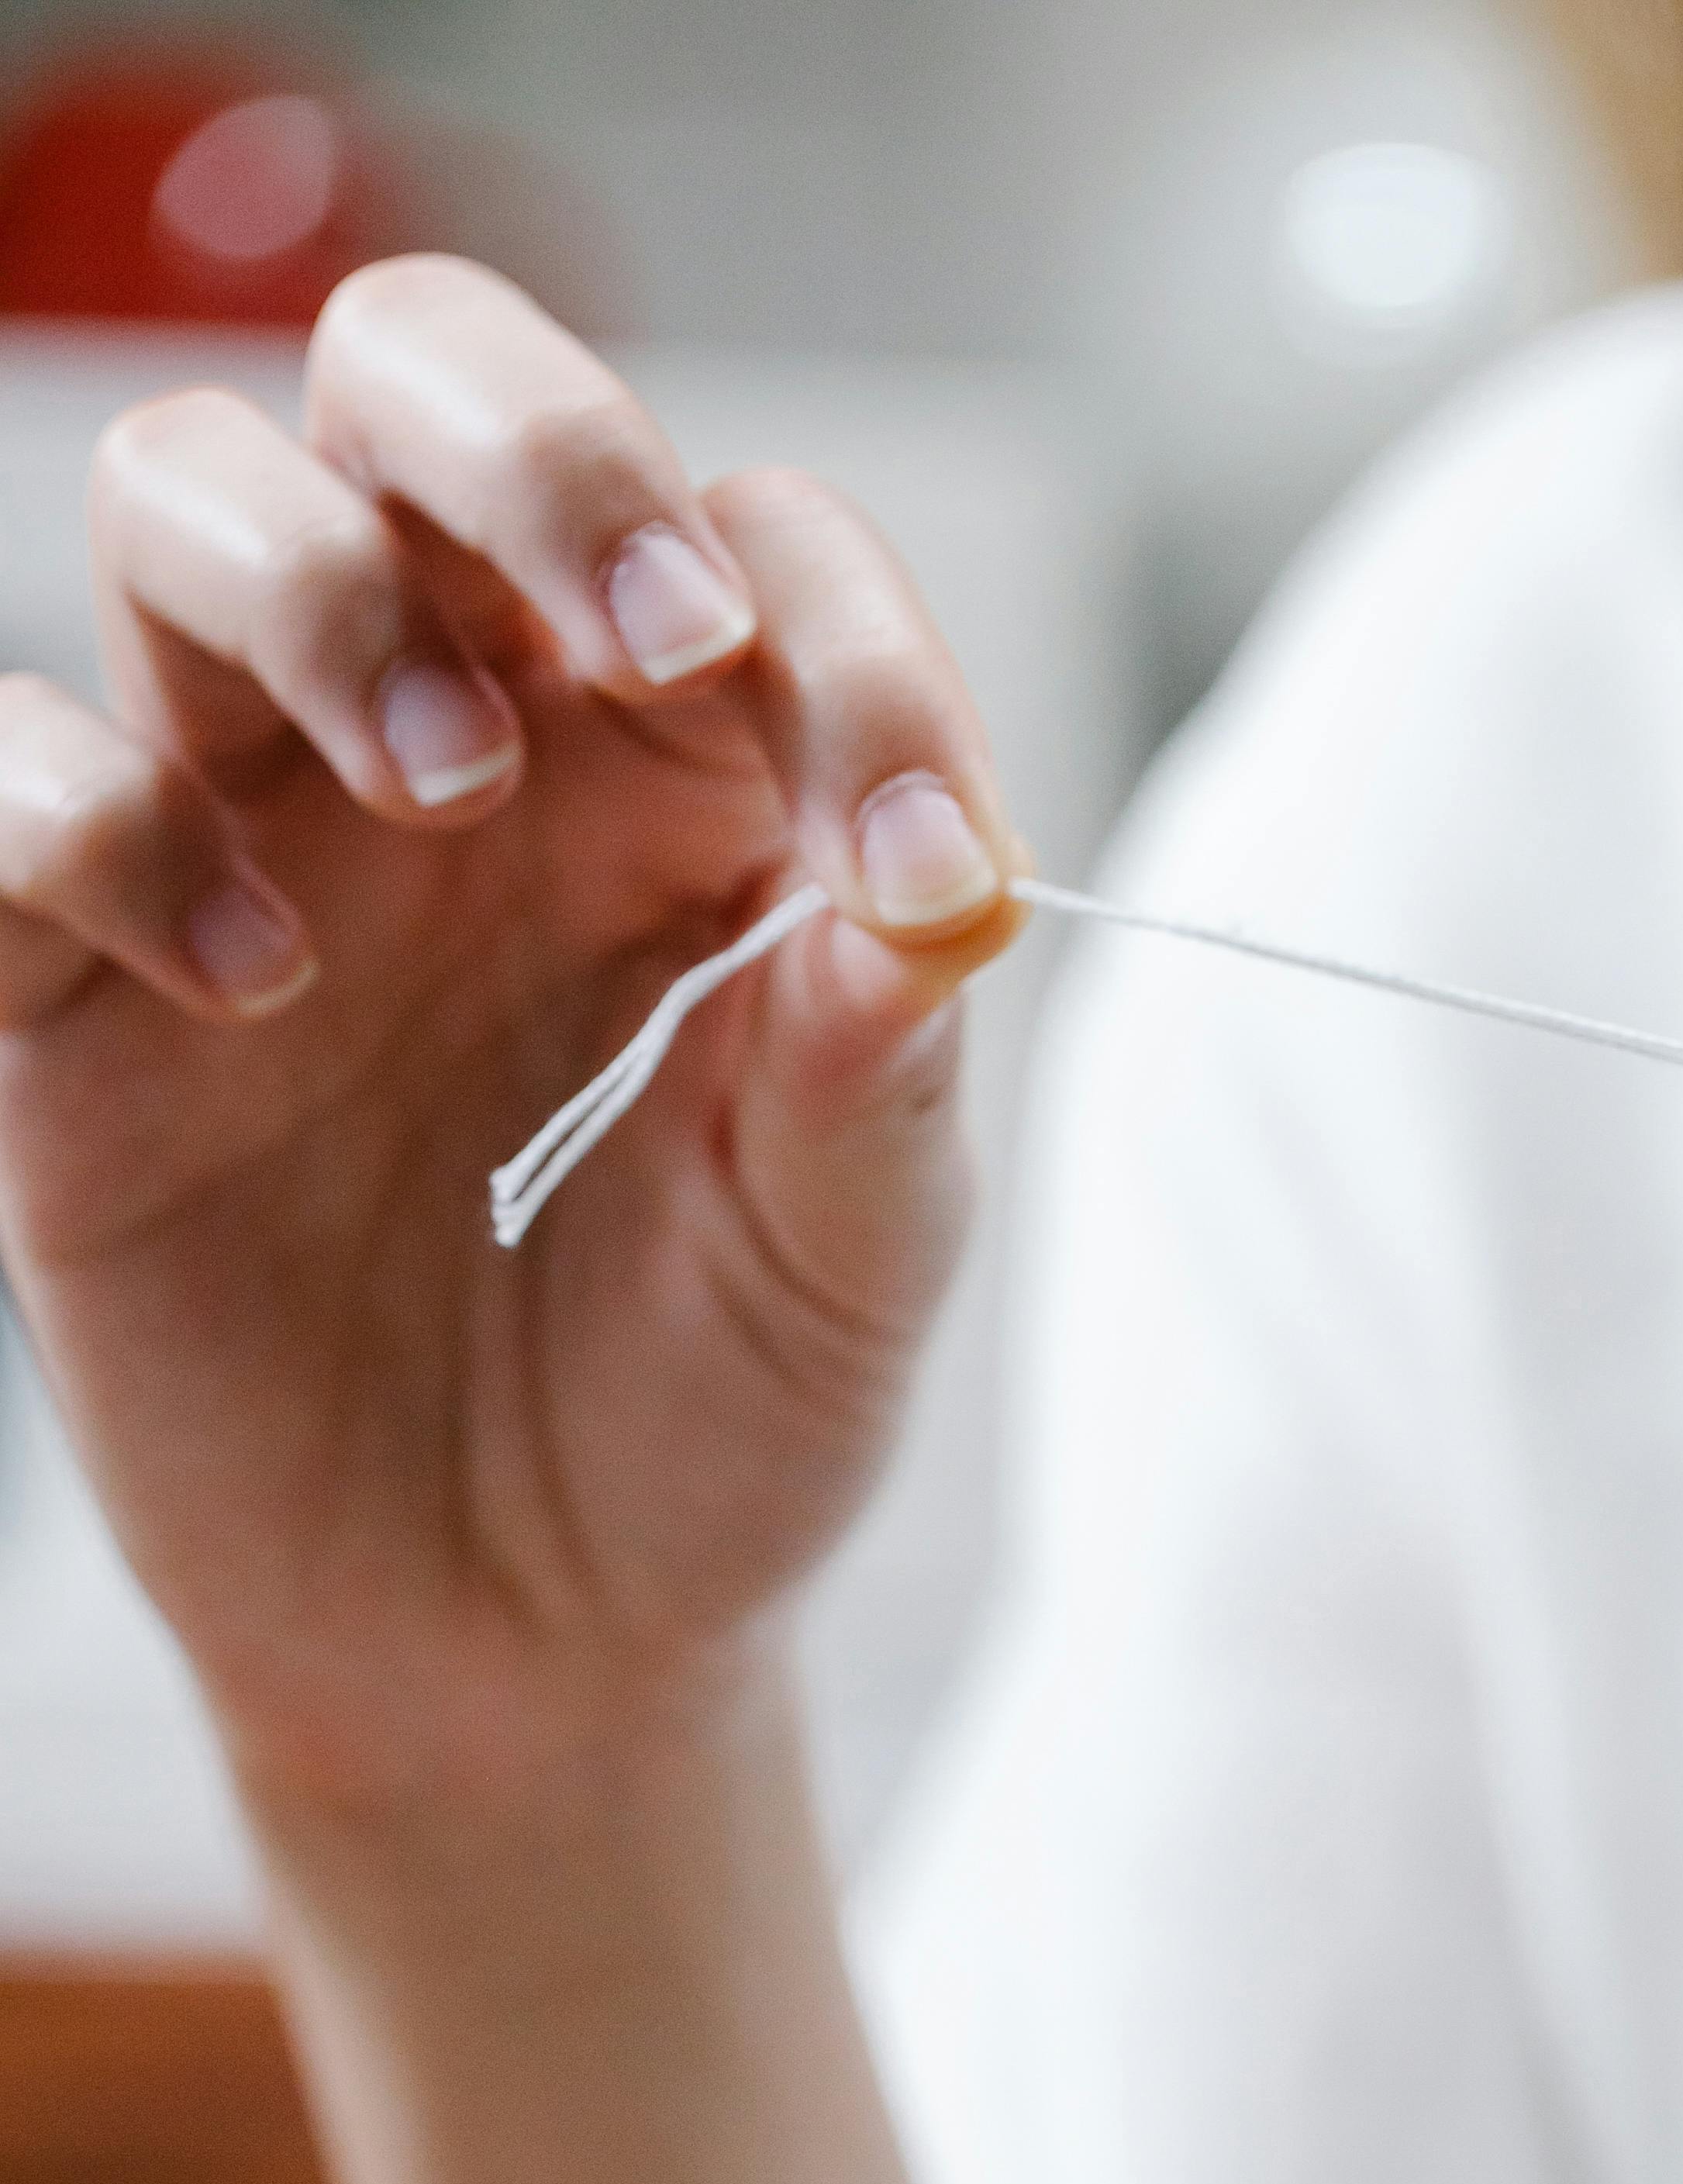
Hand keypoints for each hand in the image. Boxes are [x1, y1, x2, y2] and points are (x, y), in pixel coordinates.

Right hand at [0, 256, 1022, 1818]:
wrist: (538, 1661)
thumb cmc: (713, 1433)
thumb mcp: (855, 1261)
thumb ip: (887, 1056)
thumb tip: (948, 874)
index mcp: (681, 789)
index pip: (750, 546)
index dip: (842, 638)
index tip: (915, 861)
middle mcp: (462, 763)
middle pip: (417, 383)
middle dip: (528, 443)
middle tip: (640, 627)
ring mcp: (256, 850)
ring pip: (189, 505)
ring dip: (315, 595)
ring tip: (433, 800)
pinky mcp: (81, 999)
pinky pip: (4, 783)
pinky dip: (97, 819)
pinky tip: (247, 979)